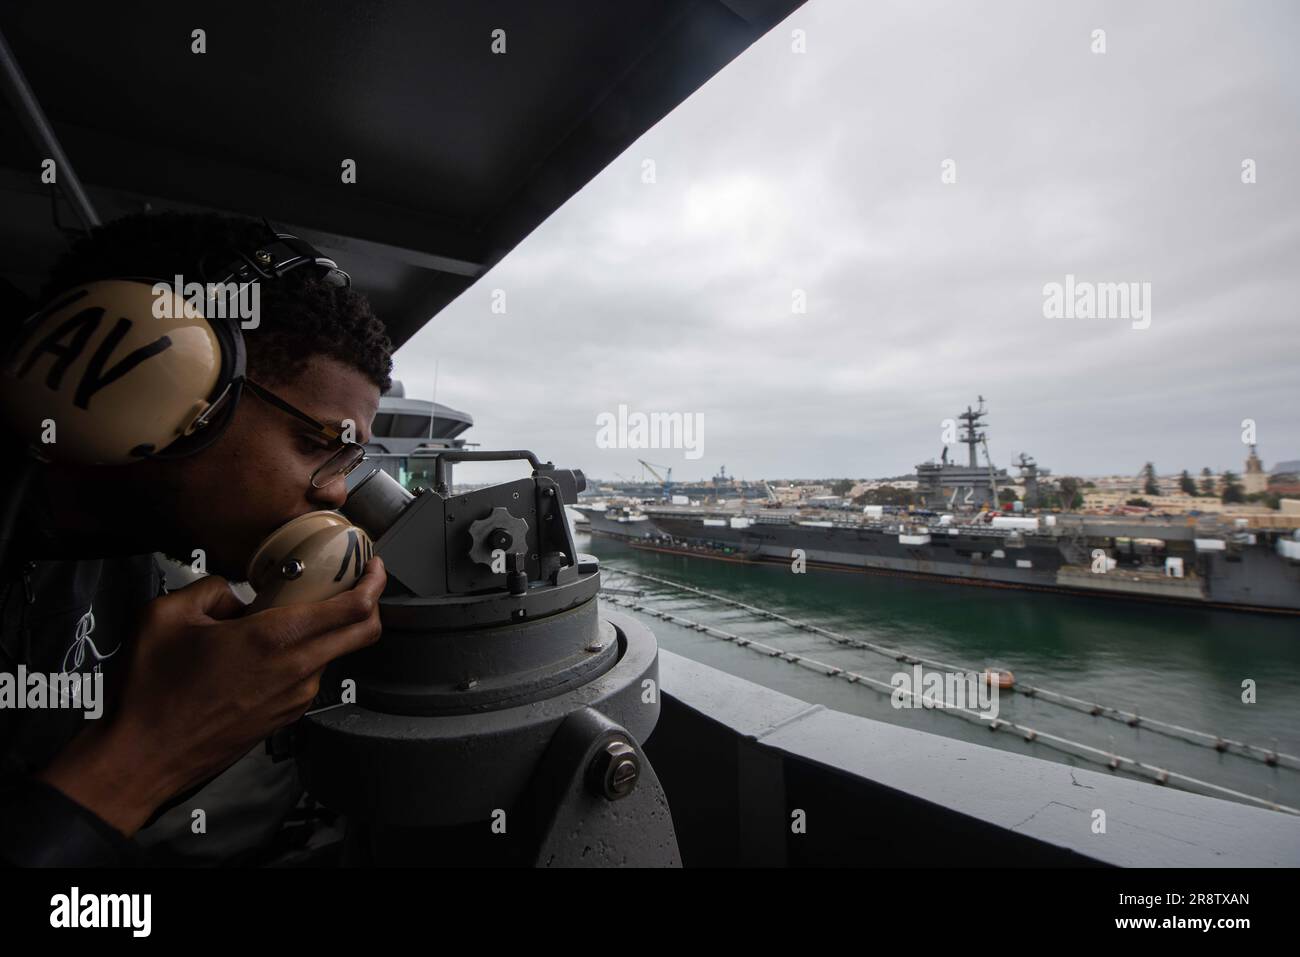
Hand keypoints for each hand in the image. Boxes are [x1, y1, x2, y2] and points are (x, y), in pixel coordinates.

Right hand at [37, 556, 385, 835]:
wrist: (142, 757)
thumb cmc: (152, 692)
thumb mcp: (166, 615)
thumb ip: (210, 588)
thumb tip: (234, 593)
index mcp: (274, 638)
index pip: (354, 608)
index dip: (375, 581)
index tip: (375, 565)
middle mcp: (296, 670)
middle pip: (363, 633)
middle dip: (370, 602)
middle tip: (356, 582)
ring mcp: (294, 698)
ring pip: (332, 654)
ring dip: (327, 631)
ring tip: (291, 616)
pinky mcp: (284, 717)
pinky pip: (307, 677)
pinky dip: (303, 656)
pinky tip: (269, 650)